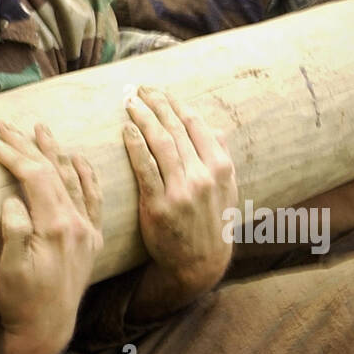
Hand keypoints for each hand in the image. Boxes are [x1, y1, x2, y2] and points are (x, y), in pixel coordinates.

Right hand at [0, 120, 102, 353]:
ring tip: (42, 130)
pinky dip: (86, 176)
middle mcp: (76, 224)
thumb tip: (13, 200)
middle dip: (29, 146)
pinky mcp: (91, 240)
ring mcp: (86, 231)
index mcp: (56, 227)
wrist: (46, 332)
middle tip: (8, 125)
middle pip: (53, 172)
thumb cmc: (22, 302)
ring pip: (73, 180)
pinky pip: (93, 199)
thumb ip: (14, 230)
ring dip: (56, 152)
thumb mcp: (10, 268)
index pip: (35, 177)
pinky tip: (79, 160)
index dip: (14, 156)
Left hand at [124, 87, 236, 296]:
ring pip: (160, 143)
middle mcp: (204, 176)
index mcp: (221, 168)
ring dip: (143, 117)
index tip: (160, 91)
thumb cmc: (211, 223)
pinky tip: (126, 129)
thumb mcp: (226, 191)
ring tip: (129, 101)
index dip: (175, 104)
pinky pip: (145, 168)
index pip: (195, 125)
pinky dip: (135, 145)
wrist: (199, 264)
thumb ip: (220, 158)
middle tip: (138, 88)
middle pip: (175, 129)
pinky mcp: (160, 206)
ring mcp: (182, 191)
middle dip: (156, 104)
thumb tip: (216, 128)